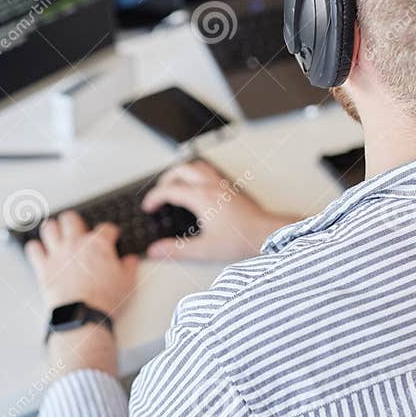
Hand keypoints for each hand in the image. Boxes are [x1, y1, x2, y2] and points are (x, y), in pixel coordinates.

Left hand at [25, 212, 138, 315]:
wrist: (82, 315)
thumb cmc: (104, 300)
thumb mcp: (126, 283)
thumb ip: (129, 267)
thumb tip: (130, 260)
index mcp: (98, 245)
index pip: (105, 228)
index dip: (109, 232)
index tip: (110, 236)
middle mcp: (76, 244)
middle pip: (71, 219)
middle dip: (74, 221)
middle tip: (77, 228)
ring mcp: (58, 254)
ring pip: (49, 228)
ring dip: (53, 229)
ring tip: (56, 234)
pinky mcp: (43, 267)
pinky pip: (33, 249)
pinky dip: (36, 248)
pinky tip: (40, 251)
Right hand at [142, 161, 295, 260]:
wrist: (266, 234)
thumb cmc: (241, 239)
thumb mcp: (205, 249)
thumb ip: (177, 250)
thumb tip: (156, 251)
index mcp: (201, 197)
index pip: (169, 190)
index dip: (154, 197)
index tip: (149, 206)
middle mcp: (211, 186)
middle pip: (180, 170)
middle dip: (165, 180)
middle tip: (159, 194)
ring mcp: (222, 185)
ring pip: (196, 166)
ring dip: (181, 172)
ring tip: (175, 185)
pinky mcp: (230, 188)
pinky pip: (208, 172)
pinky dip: (196, 175)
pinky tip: (198, 188)